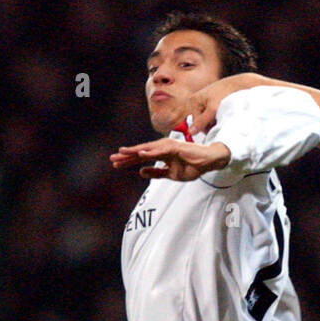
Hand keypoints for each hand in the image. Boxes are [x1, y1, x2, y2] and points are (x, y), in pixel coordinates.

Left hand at [110, 138, 230, 181]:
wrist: (207, 162)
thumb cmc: (191, 166)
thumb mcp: (171, 174)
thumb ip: (156, 173)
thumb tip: (140, 172)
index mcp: (160, 154)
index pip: (141, 157)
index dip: (128, 161)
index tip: (115, 165)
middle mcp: (161, 148)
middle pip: (140, 151)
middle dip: (126, 156)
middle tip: (112, 159)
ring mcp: (168, 146)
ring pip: (147, 149)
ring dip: (134, 152)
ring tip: (122, 153)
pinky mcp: (175, 147)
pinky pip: (160, 151)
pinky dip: (150, 152)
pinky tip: (140, 154)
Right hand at [172, 72, 264, 134]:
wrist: (237, 85)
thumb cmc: (225, 94)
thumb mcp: (213, 109)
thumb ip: (202, 121)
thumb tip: (190, 132)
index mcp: (193, 101)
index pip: (195, 123)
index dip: (206, 127)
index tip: (217, 126)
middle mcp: (195, 101)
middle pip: (200, 121)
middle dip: (210, 124)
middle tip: (221, 120)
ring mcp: (202, 103)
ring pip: (206, 120)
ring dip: (214, 121)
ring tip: (222, 116)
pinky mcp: (209, 104)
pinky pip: (210, 116)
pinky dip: (216, 117)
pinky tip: (222, 114)